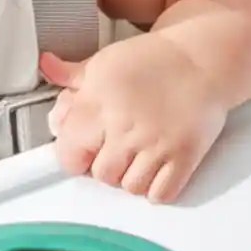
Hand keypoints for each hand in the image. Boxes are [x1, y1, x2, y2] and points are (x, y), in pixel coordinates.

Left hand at [40, 35, 228, 202]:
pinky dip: (156, 189)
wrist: (205, 57)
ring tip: (137, 161)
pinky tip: (156, 171)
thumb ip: (72, 74)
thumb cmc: (155, 59)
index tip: (84, 151)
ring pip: (129, 186)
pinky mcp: (184, 154)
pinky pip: (160, 193)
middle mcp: (125, 125)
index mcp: (99, 101)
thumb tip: (46, 67)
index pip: (70, 151)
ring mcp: (156, 142)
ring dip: (131, 179)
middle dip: (105, 168)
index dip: (75, 155)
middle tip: (115, 154)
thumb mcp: (106, 59)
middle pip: (101, 174)